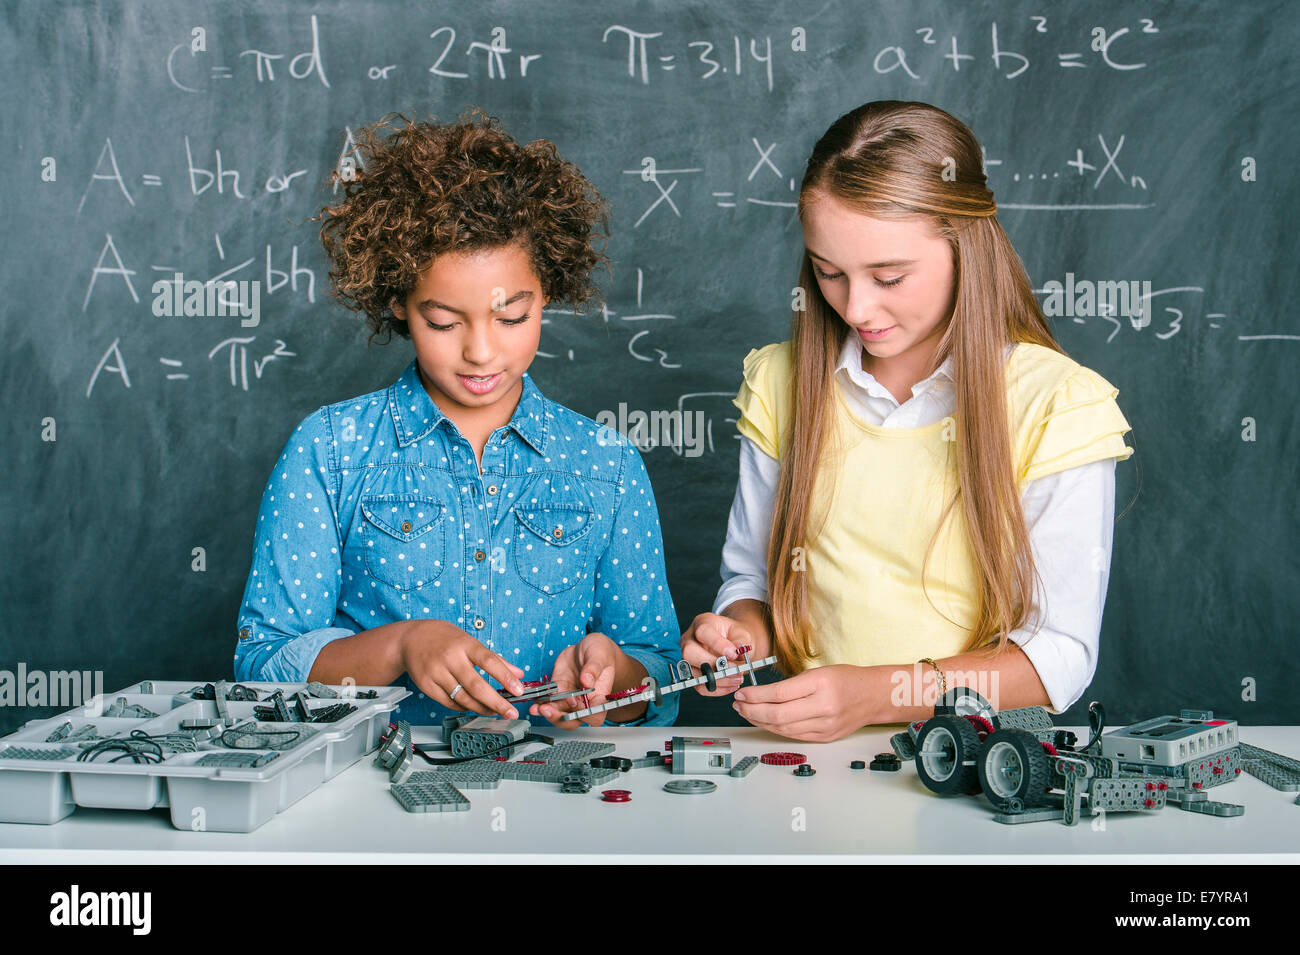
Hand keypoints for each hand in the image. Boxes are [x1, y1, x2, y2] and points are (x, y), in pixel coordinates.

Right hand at [400, 620, 524, 718]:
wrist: (410, 639)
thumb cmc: (444, 639)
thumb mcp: (470, 641)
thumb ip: (495, 659)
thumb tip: (518, 674)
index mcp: (465, 644)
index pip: (489, 661)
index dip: (505, 677)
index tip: (519, 690)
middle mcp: (451, 658)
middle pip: (476, 685)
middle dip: (496, 702)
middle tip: (510, 712)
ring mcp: (436, 672)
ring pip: (463, 698)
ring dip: (482, 708)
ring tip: (494, 711)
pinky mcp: (426, 685)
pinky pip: (449, 703)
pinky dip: (463, 707)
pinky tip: (473, 706)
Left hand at [530, 632, 623, 729]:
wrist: (588, 647)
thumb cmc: (600, 652)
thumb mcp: (600, 656)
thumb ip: (594, 668)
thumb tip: (586, 681)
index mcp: (599, 697)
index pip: (595, 716)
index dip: (585, 716)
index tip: (574, 704)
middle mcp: (584, 702)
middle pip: (572, 720)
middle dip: (559, 718)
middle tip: (547, 710)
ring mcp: (570, 697)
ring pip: (558, 712)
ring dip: (546, 712)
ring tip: (536, 707)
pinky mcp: (558, 689)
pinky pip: (548, 699)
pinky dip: (540, 701)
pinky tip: (534, 699)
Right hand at [680, 612, 750, 696]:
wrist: (734, 643)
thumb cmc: (735, 636)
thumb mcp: (741, 633)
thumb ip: (740, 642)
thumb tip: (738, 653)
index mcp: (702, 624)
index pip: (702, 632)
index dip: (717, 644)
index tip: (733, 654)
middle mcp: (690, 640)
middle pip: (689, 653)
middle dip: (712, 664)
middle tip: (734, 670)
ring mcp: (689, 659)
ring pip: (693, 672)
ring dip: (718, 680)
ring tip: (737, 679)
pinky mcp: (693, 675)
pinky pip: (700, 686)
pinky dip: (717, 689)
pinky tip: (731, 685)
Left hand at [732, 665, 869, 741]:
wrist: (874, 696)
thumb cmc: (847, 679)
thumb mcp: (819, 671)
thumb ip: (793, 684)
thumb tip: (762, 695)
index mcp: (820, 684)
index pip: (779, 693)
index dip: (756, 696)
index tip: (742, 693)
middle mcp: (823, 707)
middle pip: (778, 715)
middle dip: (752, 711)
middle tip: (738, 705)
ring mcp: (825, 725)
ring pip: (783, 729)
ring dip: (760, 722)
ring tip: (747, 713)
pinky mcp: (825, 737)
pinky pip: (794, 735)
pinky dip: (776, 729)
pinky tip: (765, 722)